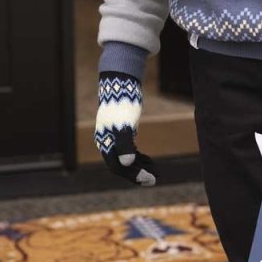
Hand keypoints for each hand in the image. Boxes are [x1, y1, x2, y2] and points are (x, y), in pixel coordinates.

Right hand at [95, 70, 156, 184]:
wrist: (122, 82)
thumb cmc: (124, 103)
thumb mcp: (126, 123)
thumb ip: (124, 144)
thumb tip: (126, 163)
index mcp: (105, 142)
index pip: (117, 167)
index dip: (132, 175)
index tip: (149, 179)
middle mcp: (107, 142)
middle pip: (121, 165)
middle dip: (137, 173)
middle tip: (155, 179)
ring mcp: (114, 136)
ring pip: (125, 159)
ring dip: (139, 166)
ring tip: (155, 171)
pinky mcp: (122, 131)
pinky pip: (129, 150)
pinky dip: (139, 157)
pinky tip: (149, 160)